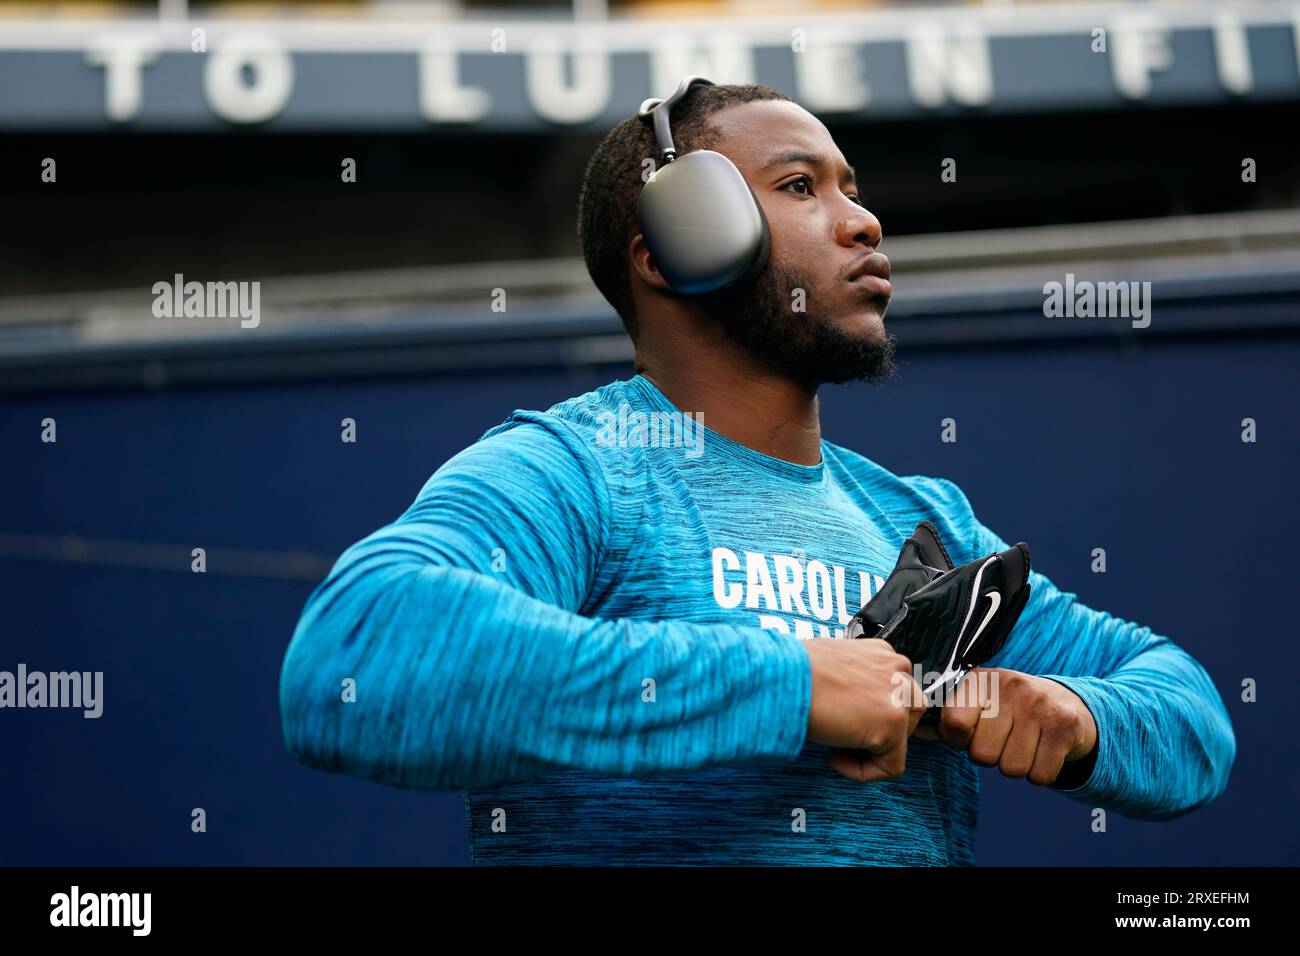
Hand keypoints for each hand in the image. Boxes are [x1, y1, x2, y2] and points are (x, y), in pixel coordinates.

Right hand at [803, 638, 927, 782]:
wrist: (781, 679)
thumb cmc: (792, 671)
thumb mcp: (832, 666)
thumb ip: (853, 681)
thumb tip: (852, 704)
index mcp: (882, 653)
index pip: (896, 690)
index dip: (871, 712)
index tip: (844, 718)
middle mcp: (896, 669)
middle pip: (909, 713)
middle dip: (879, 731)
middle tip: (844, 735)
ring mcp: (897, 697)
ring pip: (903, 740)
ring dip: (873, 750)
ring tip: (839, 746)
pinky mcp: (892, 725)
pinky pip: (891, 766)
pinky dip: (863, 772)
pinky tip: (834, 757)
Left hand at [912, 667, 1097, 785]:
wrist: (1067, 704)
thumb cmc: (1009, 709)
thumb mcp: (978, 702)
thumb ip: (947, 718)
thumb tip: (915, 731)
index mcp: (980, 679)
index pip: (953, 723)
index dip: (959, 739)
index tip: (971, 733)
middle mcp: (1009, 686)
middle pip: (982, 754)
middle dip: (991, 755)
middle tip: (1004, 738)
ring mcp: (1038, 705)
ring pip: (1011, 768)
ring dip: (1016, 765)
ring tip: (1023, 742)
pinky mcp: (1064, 726)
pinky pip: (1040, 775)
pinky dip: (1040, 773)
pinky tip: (1043, 750)